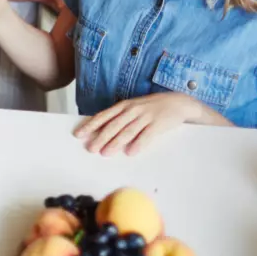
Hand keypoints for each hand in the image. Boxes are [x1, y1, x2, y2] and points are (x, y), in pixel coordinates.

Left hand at [72, 93, 199, 155]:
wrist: (177, 102)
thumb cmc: (150, 107)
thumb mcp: (133, 108)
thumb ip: (119, 118)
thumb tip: (101, 132)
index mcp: (124, 105)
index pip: (103, 116)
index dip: (90, 125)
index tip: (78, 134)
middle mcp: (132, 110)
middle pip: (113, 125)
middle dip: (100, 137)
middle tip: (90, 148)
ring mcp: (145, 116)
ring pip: (127, 131)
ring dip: (115, 142)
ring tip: (105, 153)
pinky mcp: (158, 124)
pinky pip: (146, 135)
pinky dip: (138, 144)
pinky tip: (130, 153)